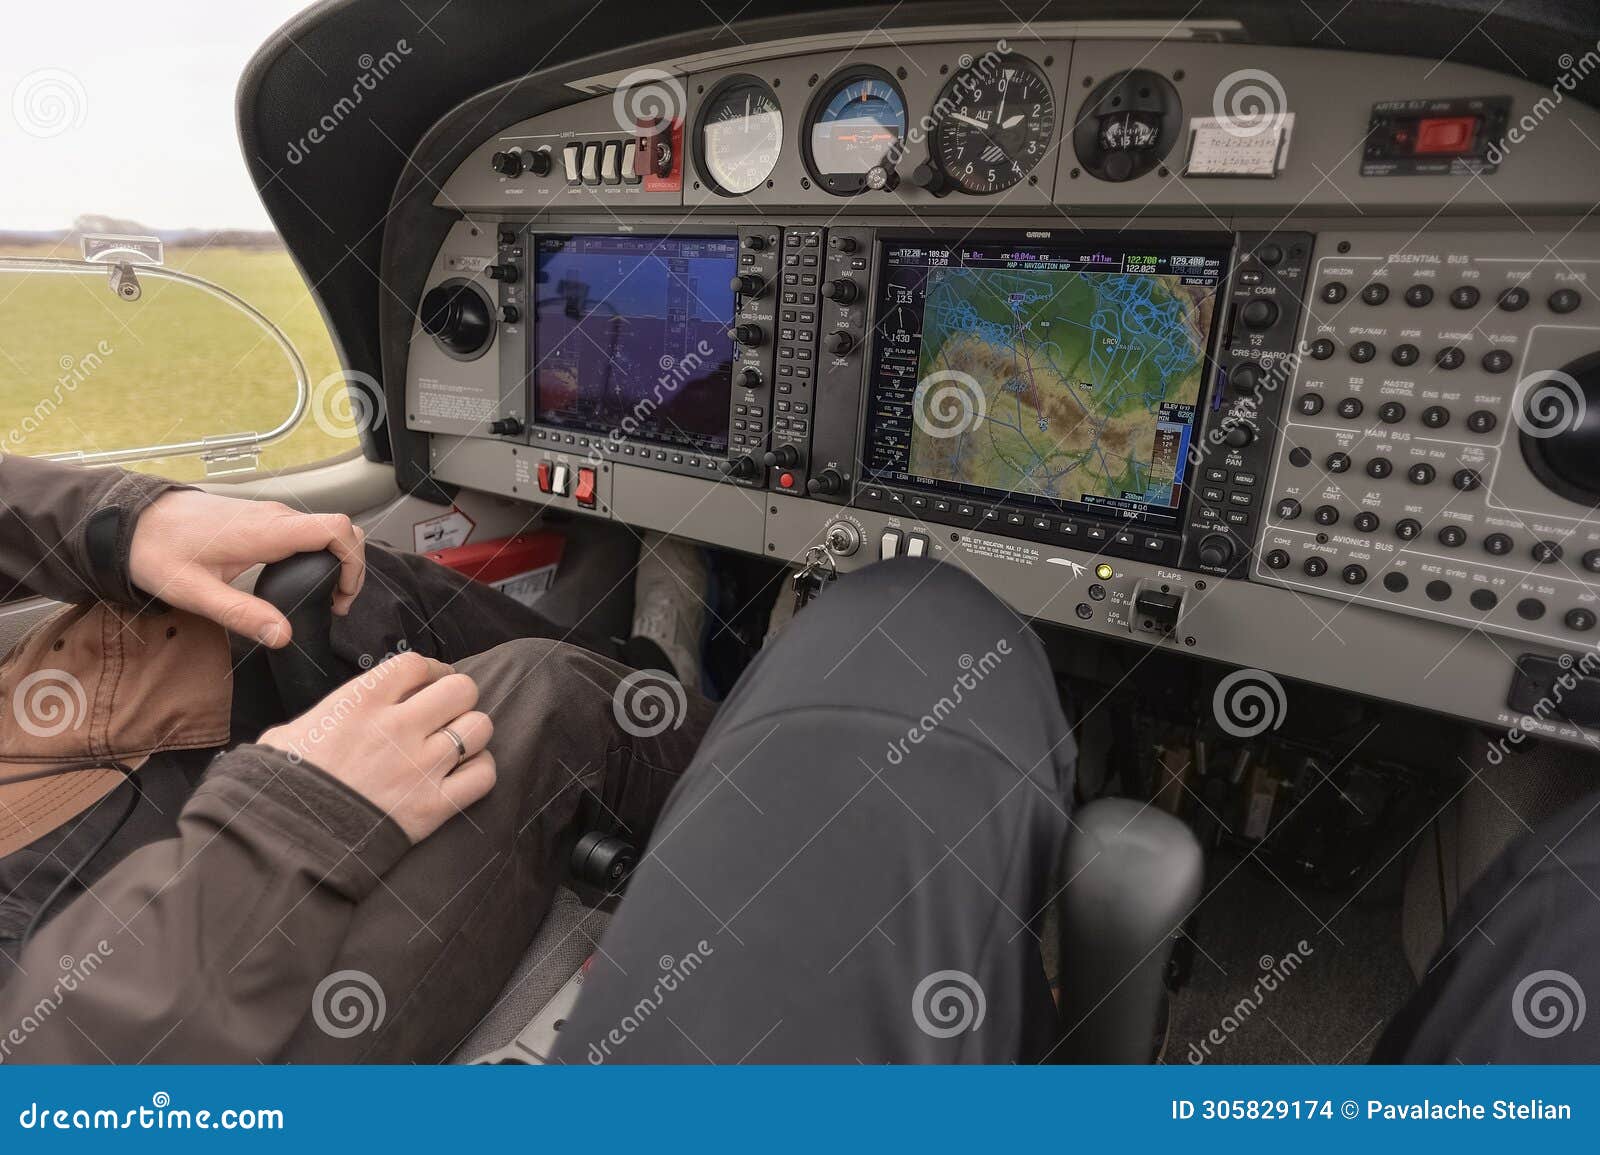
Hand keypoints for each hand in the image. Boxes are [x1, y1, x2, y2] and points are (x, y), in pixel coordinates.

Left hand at [128, 490, 365, 647]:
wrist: (130, 518)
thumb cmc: (157, 551)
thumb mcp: (194, 592)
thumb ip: (241, 614)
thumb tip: (282, 636)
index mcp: (266, 531)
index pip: (337, 529)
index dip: (354, 562)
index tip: (341, 596)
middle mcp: (274, 516)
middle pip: (339, 530)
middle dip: (350, 568)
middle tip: (335, 605)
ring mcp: (268, 514)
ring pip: (324, 530)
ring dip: (334, 561)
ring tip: (321, 598)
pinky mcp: (259, 518)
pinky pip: (304, 531)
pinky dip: (316, 555)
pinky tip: (298, 581)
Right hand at [259, 652, 495, 842]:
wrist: (286, 840)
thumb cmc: (283, 785)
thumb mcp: (292, 732)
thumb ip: (332, 712)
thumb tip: (348, 708)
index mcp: (360, 702)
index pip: (416, 664)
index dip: (430, 670)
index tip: (429, 682)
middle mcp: (397, 727)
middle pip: (461, 689)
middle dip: (457, 698)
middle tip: (446, 713)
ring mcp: (420, 766)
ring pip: (479, 727)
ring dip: (472, 732)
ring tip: (456, 742)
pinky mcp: (434, 806)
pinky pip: (484, 775)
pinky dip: (480, 771)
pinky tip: (464, 774)